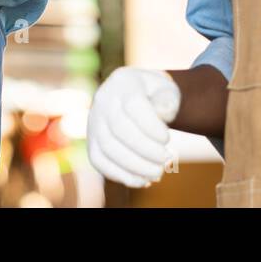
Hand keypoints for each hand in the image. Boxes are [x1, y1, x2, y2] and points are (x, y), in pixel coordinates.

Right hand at [87, 67, 180, 187]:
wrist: (137, 97)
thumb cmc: (156, 95)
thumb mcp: (166, 90)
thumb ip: (168, 99)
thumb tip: (164, 112)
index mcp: (123, 81)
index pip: (133, 104)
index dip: (150, 126)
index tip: (167, 139)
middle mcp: (103, 100)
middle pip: (119, 128)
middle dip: (146, 150)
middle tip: (167, 160)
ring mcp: (94, 122)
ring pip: (109, 148)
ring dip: (135, 166)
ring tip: (158, 173)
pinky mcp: (92, 142)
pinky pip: (100, 161)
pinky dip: (121, 175)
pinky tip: (142, 180)